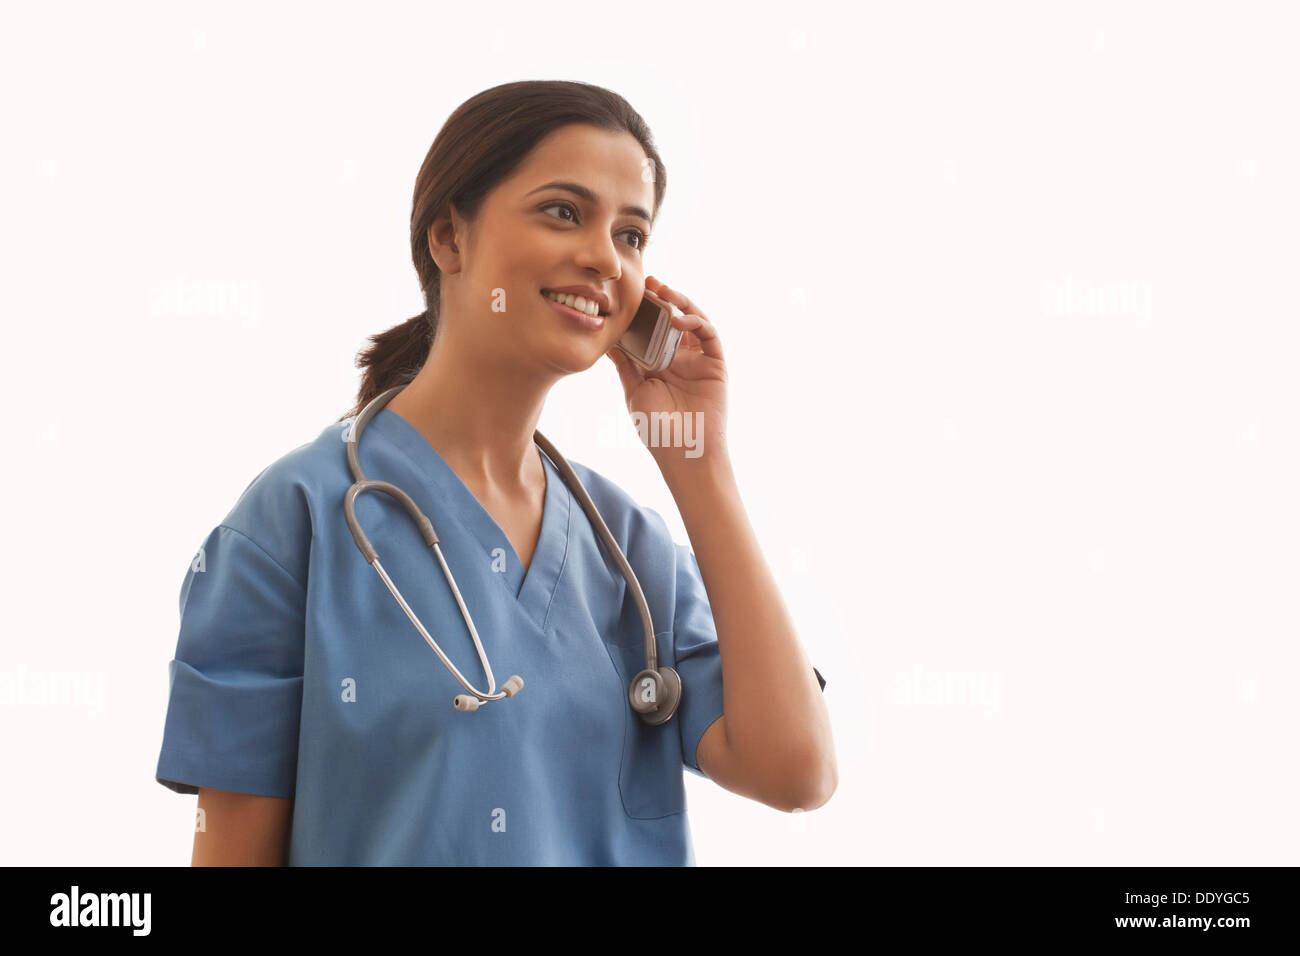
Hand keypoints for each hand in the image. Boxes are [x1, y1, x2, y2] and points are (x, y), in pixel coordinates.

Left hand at [605, 276, 727, 467]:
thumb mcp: (634, 390)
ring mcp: (698, 359)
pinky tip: (679, 319)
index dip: (644, 310)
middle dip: (662, 299)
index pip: (652, 328)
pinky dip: (696, 321)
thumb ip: (625, 363)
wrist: (683, 453)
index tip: (630, 293)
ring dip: (680, 303)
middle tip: (649, 282)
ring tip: (664, 292)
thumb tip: (607, 339)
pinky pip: (709, 335)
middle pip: (673, 319)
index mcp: (659, 363)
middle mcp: (680, 357)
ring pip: (693, 321)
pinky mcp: (715, 364)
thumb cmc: (656, 429)